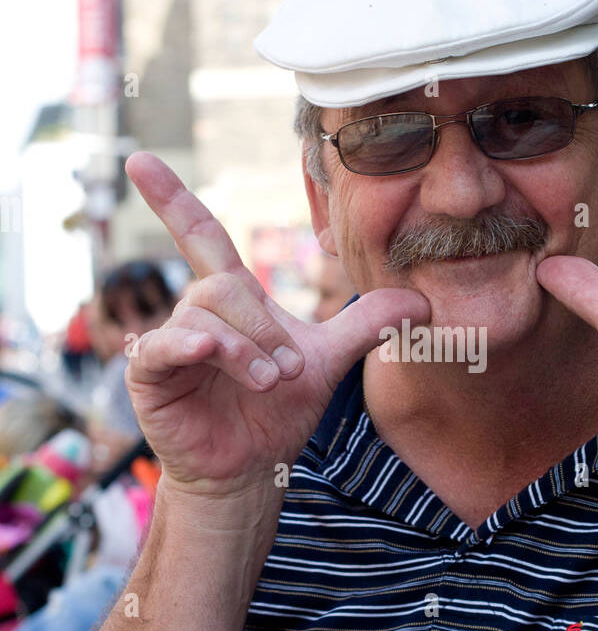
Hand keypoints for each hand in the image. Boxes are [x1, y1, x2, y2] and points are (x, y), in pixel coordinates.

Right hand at [122, 152, 429, 498]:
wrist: (252, 470)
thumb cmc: (278, 412)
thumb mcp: (327, 361)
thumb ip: (367, 325)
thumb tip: (425, 303)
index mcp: (231, 299)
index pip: (200, 234)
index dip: (172, 198)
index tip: (141, 159)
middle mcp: (195, 312)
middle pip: (224, 288)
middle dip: (263, 329)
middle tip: (289, 372)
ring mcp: (168, 342)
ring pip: (204, 319)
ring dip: (245, 351)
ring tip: (271, 382)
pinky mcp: (149, 374)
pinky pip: (163, 345)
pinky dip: (189, 346)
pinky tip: (207, 355)